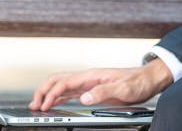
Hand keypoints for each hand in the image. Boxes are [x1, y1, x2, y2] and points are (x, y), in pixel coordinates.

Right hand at [28, 59, 172, 110]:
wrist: (148, 79)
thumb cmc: (138, 82)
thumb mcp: (123, 89)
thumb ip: (103, 92)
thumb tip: (84, 97)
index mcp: (92, 75)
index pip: (65, 83)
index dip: (52, 94)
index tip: (44, 105)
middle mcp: (88, 77)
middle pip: (58, 80)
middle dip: (43, 90)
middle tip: (33, 104)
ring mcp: (89, 83)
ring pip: (62, 85)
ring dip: (48, 93)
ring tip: (38, 104)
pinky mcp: (92, 90)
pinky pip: (70, 92)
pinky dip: (58, 97)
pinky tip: (54, 103)